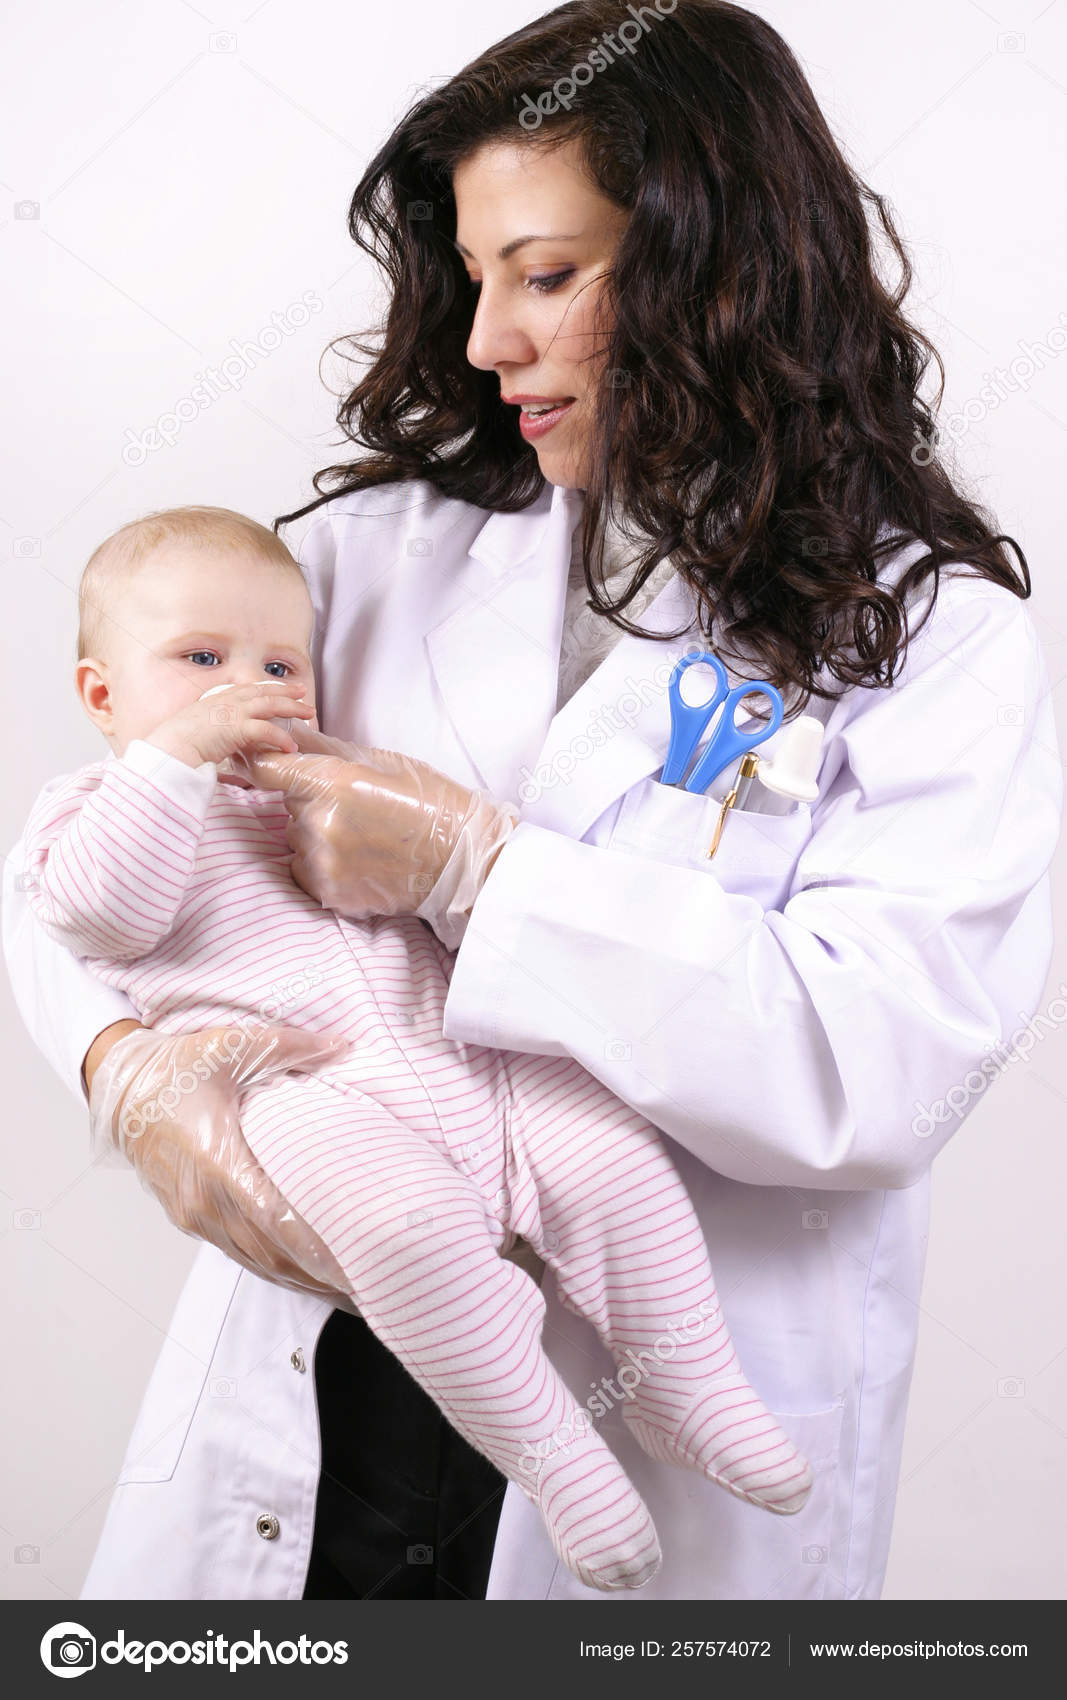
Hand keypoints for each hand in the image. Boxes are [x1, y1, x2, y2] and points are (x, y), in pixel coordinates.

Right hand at [88, 1022, 360, 1310]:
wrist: (119, 1090)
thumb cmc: (173, 1070)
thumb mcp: (230, 1046)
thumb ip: (290, 1047)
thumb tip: (341, 1045)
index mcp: (216, 1161)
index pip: (274, 1216)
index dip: (314, 1244)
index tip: (355, 1259)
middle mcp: (204, 1200)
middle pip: (271, 1252)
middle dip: (320, 1271)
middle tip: (371, 1280)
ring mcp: (195, 1214)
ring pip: (256, 1260)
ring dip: (301, 1277)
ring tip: (351, 1287)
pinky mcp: (191, 1218)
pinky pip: (238, 1252)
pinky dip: (274, 1267)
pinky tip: (305, 1275)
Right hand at [144, 681, 315, 768]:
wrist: (169, 748)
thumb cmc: (177, 743)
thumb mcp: (196, 727)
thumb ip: (212, 728)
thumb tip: (220, 738)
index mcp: (217, 699)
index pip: (249, 689)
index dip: (268, 687)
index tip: (283, 687)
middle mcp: (227, 701)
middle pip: (264, 692)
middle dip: (287, 692)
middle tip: (305, 694)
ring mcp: (233, 712)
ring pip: (271, 705)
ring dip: (292, 709)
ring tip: (309, 716)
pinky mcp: (237, 728)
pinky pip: (266, 730)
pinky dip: (281, 738)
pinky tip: (290, 747)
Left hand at [244, 727, 517, 943]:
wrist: (462, 857)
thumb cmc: (429, 801)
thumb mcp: (382, 761)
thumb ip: (326, 748)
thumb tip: (289, 733)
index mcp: (331, 782)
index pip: (264, 768)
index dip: (263, 762)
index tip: (272, 765)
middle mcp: (319, 823)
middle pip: (287, 804)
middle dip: (309, 801)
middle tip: (353, 806)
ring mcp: (322, 862)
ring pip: (295, 838)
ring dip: (316, 834)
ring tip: (361, 835)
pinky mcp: (328, 892)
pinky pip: (302, 870)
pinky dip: (320, 864)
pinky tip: (357, 858)